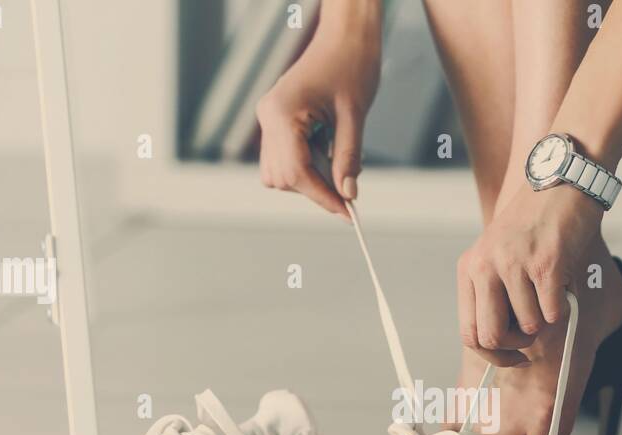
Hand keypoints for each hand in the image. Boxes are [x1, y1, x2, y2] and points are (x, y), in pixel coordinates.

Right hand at [256, 33, 379, 217]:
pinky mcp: (276, 120)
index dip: (322, 196)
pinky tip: (328, 148)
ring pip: (279, 172)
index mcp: (281, 113)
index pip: (295, 172)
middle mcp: (267, 117)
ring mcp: (268, 118)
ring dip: (309, 177)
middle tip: (348, 189)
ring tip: (338, 159)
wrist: (345, 35)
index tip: (348, 212)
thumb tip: (348, 194)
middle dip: (315, 188)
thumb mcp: (354, 116)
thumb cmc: (351, 64)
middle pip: (282, 178)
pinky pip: (284, 157)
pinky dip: (306, 164)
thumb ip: (348, 158)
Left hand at [457, 186, 603, 366]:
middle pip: (490, 339)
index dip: (492, 355)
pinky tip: (565, 283)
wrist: (562, 178)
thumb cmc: (537, 222)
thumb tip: (505, 344)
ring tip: (553, 293)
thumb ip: (496, 291)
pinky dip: (564, 308)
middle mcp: (485, 267)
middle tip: (533, 338)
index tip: (513, 355)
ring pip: (527, 329)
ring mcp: (513, 265)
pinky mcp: (545, 264)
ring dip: (546, 321)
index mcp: (470, 268)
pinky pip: (552, 314)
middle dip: (516, 349)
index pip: (469, 334)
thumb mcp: (502, 253)